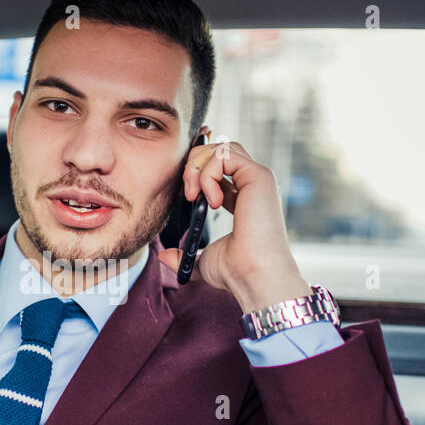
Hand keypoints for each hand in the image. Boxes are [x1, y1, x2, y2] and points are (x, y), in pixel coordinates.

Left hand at [157, 131, 312, 312]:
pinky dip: (209, 173)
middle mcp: (252, 185)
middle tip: (187, 194)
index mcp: (242, 198)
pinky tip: (210, 200)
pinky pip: (225, 155)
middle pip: (219, 150)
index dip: (198, 171)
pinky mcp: (260, 176)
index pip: (219, 168)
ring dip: (199, 166)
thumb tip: (164, 256)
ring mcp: (257, 179)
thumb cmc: (236, 272)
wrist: (254, 276)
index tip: (187, 194)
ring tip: (194, 195)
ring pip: (222, 148)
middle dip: (194, 164)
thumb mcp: (202, 260)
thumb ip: (184, 255)